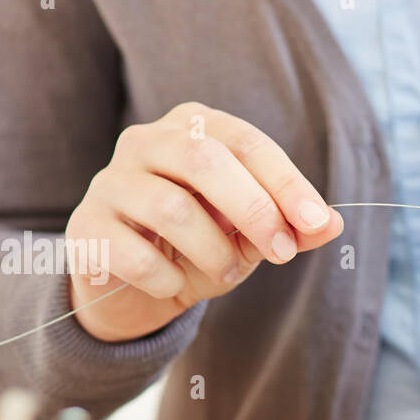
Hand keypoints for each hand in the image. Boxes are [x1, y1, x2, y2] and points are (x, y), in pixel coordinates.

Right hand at [65, 102, 342, 341]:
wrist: (136, 291)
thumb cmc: (201, 248)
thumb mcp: (253, 237)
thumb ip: (293, 227)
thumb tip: (333, 224)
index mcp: (194, 129)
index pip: (246, 142)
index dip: (286, 183)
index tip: (316, 223)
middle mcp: (146, 142)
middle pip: (205, 159)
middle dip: (254, 209)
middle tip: (282, 253)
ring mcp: (109, 182)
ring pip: (171, 207)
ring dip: (214, 251)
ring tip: (226, 272)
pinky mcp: (86, 228)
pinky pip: (135, 254)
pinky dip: (168, 280)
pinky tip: (175, 286)